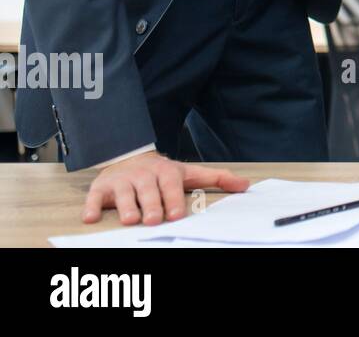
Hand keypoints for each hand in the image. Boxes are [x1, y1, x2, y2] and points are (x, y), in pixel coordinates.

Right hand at [83, 150, 248, 224]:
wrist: (130, 159)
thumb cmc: (163, 174)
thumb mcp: (190, 173)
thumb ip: (217, 179)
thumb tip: (246, 185)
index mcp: (166, 172)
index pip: (170, 186)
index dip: (173, 199)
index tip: (175, 214)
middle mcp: (143, 176)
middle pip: (147, 192)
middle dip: (150, 205)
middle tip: (152, 220)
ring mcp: (121, 182)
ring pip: (122, 195)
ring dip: (125, 207)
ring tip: (130, 219)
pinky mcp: (100, 188)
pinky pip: (94, 198)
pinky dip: (91, 207)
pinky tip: (91, 218)